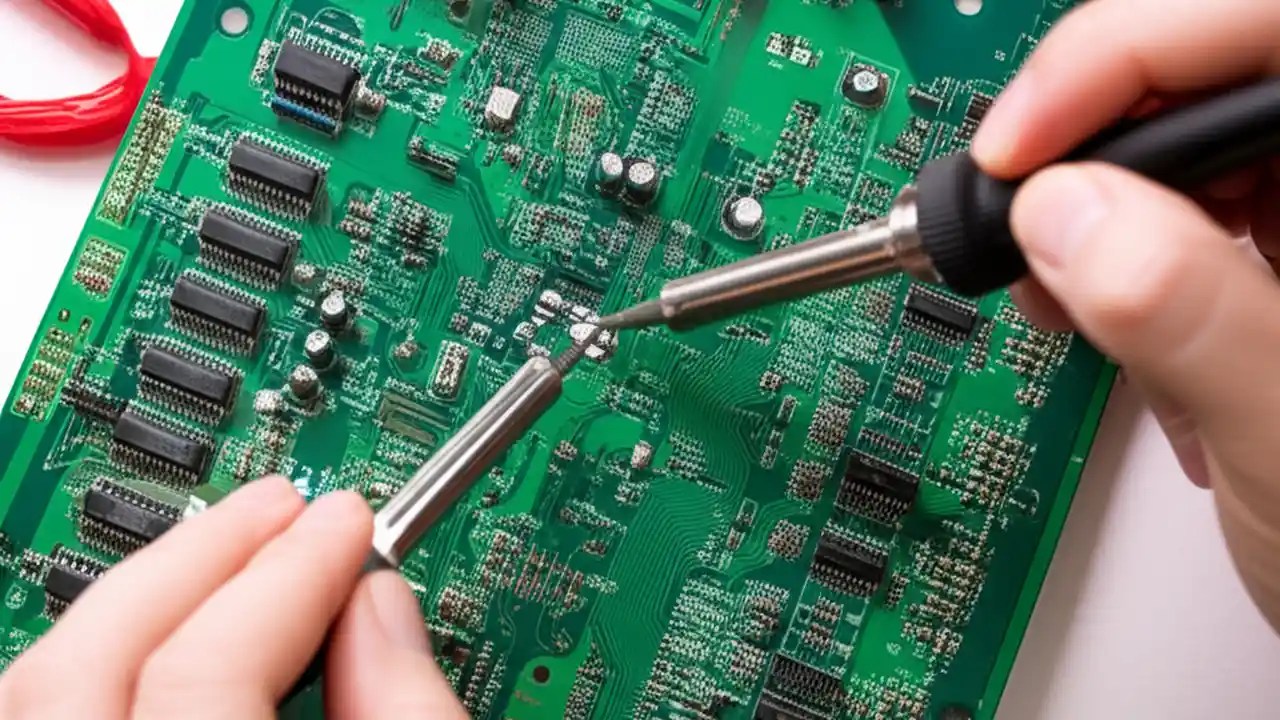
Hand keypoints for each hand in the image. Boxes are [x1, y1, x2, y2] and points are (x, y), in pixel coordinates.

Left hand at [0, 477, 467, 718]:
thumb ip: (409, 716)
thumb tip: (383, 605)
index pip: (205, 673)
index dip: (287, 576)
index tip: (350, 523)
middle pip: (84, 666)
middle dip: (194, 559)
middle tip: (285, 506)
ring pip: (37, 690)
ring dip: (139, 599)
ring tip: (235, 554)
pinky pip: (42, 718)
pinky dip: (104, 662)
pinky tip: (175, 642)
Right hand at [972, 0, 1279, 626]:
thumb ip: (1188, 319)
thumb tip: (1065, 214)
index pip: (1257, 25)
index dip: (1123, 58)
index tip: (1023, 150)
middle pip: (1211, 77)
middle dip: (1092, 147)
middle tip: (1021, 224)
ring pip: (1191, 144)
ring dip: (1098, 213)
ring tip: (1061, 295)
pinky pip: (1193, 213)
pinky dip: (1126, 264)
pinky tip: (1123, 332)